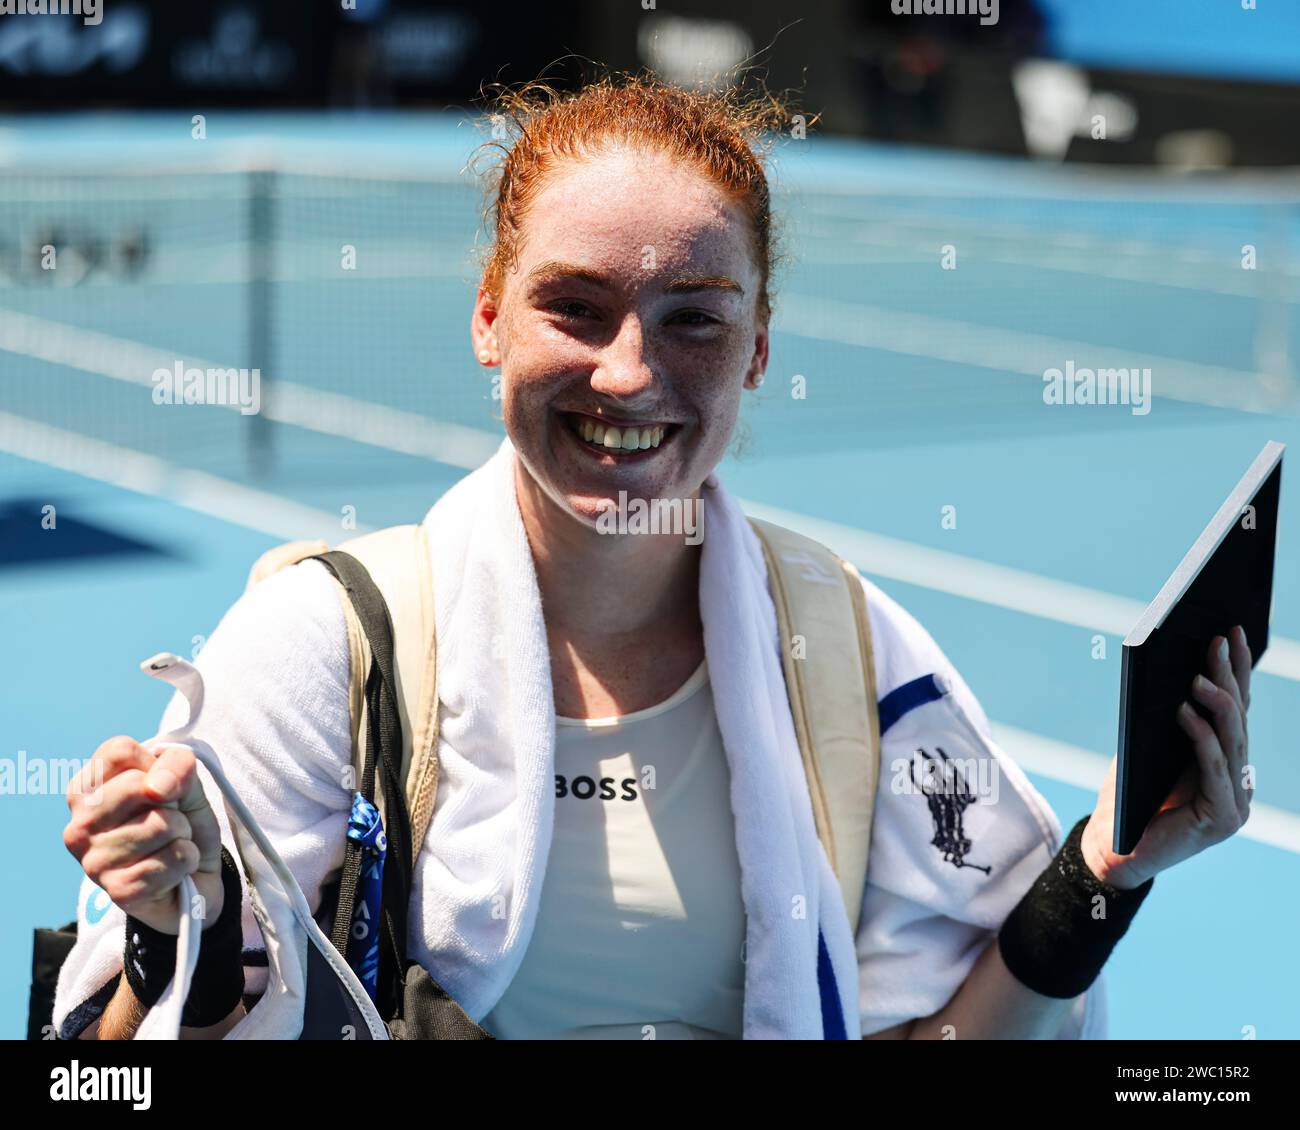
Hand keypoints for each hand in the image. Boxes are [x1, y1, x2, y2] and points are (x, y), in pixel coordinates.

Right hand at [63, 737, 226, 934]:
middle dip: (171, 801)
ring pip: (161, 824)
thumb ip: (175, 765)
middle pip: (137, 786)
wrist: (195, 876)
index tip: (161, 786)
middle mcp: (78, 826)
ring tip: (170, 845)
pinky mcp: (119, 891)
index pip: (119, 751)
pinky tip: (173, 869)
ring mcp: (93, 862)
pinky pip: (174, 858)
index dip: (158, 764)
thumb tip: (156, 788)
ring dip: (182, 833)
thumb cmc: (180, 820)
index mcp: (84, 790)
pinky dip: (187, 859)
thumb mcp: (186, 780)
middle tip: (169, 819)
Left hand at [1080, 625, 1251, 889]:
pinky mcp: (1222, 818)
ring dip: (1216, 704)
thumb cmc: (1128, 798)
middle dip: (1229, 676)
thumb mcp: (1146, 749)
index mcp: (1225, 762)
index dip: (1237, 670)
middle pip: (1236, 719)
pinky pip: (1213, 769)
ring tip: (1198, 675)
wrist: (1114, 852)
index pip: (1234, 709)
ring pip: (1231, 741)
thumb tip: (1172, 671)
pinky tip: (1184, 712)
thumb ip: (1167, 721)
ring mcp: (1236, 801)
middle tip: (1219, 639)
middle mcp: (1238, 780)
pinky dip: (1200, 738)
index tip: (1232, 632)